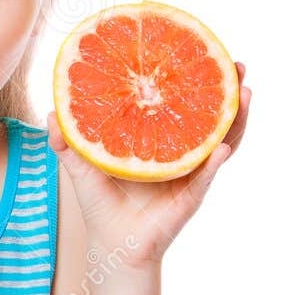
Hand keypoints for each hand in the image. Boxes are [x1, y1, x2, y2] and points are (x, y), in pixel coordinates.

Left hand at [46, 61, 250, 265]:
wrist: (112, 245)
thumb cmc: (101, 204)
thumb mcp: (80, 167)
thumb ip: (67, 140)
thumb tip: (50, 113)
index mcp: (161, 139)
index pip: (183, 104)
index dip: (195, 80)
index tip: (203, 50)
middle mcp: (182, 152)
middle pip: (213, 115)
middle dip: (229, 90)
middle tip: (238, 64)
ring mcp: (192, 173)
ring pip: (222, 141)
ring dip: (236, 118)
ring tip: (244, 93)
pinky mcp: (191, 196)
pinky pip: (206, 176)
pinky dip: (215, 162)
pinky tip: (223, 147)